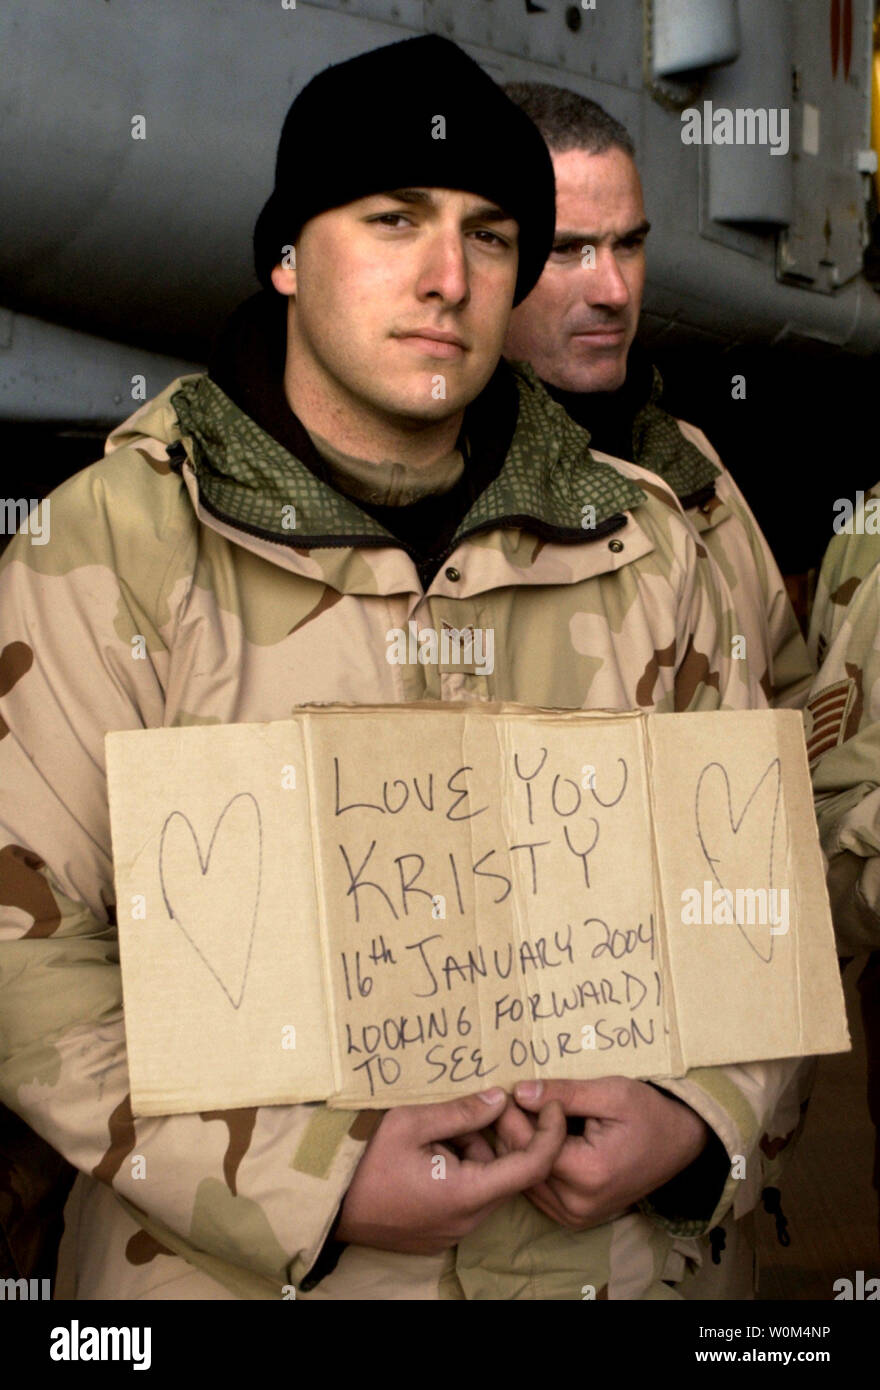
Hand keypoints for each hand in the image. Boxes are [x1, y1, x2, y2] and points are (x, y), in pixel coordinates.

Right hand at [335, 1087, 565, 1253]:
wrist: (328, 1208)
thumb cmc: (365, 1162)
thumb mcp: (410, 1123)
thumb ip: (461, 1110)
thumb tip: (500, 1098)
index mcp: (469, 1193)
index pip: (534, 1165)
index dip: (551, 1132)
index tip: (553, 1103)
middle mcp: (470, 1218)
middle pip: (508, 1170)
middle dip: (498, 1134)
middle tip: (473, 1105)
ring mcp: (455, 1229)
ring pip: (486, 1181)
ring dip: (475, 1150)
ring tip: (438, 1128)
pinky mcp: (441, 1231)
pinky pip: (468, 1195)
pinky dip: (461, 1167)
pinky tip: (432, 1149)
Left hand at [493, 1077, 709, 1231]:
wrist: (678, 1144)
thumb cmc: (648, 1113)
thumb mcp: (611, 1092)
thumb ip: (565, 1093)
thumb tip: (520, 1092)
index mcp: (587, 1173)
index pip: (527, 1145)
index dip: (511, 1116)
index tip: (508, 1090)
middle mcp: (578, 1204)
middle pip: (522, 1165)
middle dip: (511, 1130)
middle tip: (510, 1100)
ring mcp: (576, 1216)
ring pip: (525, 1180)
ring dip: (519, 1149)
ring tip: (522, 1116)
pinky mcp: (575, 1218)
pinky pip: (538, 1191)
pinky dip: (532, 1166)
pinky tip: (536, 1140)